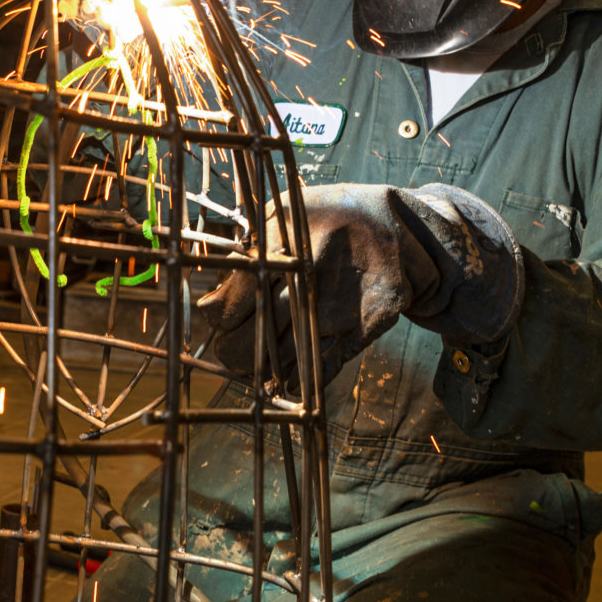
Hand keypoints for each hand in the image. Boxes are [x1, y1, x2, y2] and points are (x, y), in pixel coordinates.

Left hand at [197, 182, 522, 390]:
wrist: (393, 225)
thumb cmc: (324, 221)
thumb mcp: (283, 220)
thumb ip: (247, 258)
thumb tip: (207, 309)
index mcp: (286, 245)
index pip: (237, 300)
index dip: (222, 321)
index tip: (220, 326)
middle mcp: (313, 276)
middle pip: (260, 335)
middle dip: (237, 353)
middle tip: (231, 357)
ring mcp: (342, 303)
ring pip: (290, 357)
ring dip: (266, 372)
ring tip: (255, 371)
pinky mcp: (368, 324)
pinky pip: (327, 365)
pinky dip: (304, 380)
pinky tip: (289, 381)